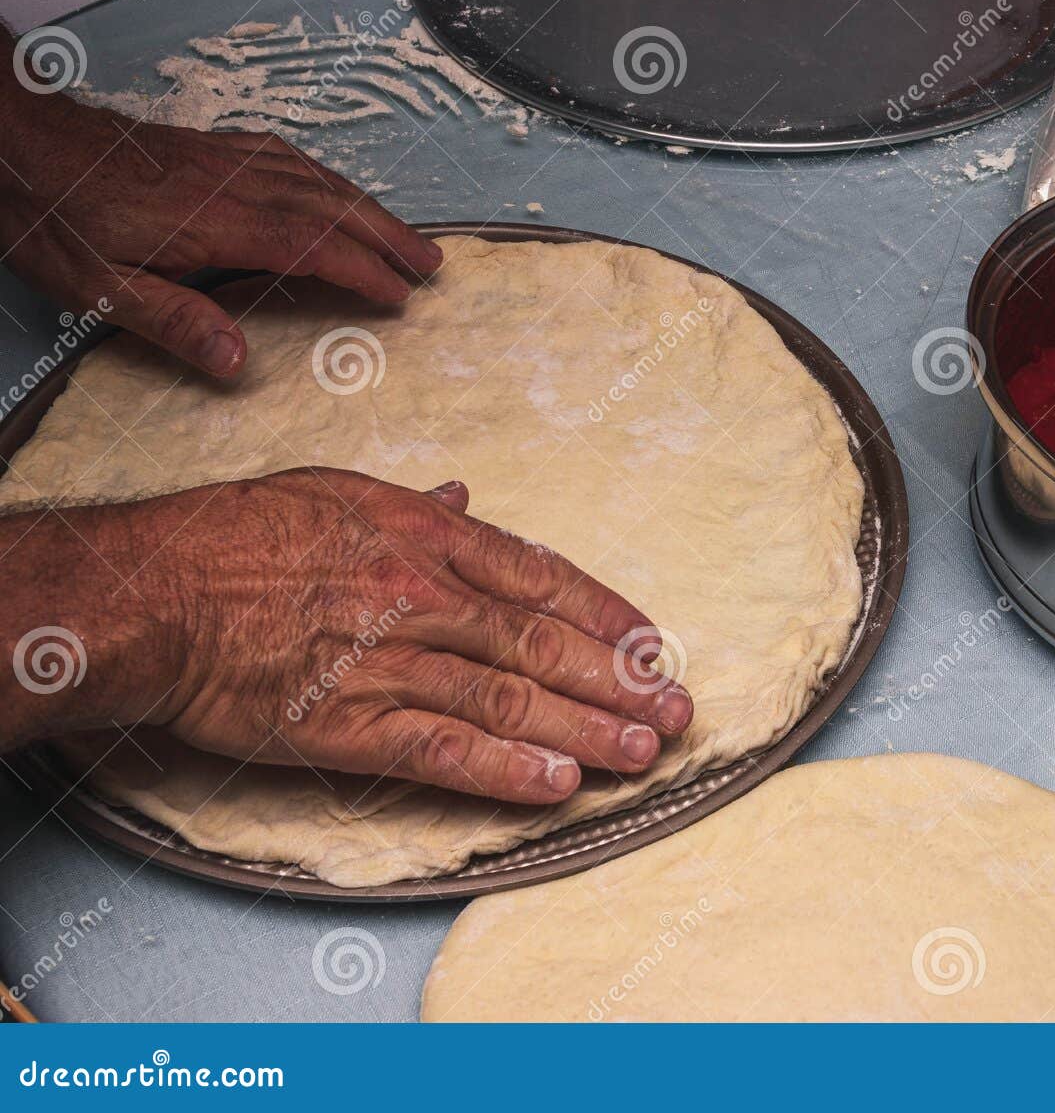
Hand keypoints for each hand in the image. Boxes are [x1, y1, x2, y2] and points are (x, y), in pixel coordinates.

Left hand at [0, 35, 442, 377]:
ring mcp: (223, 160)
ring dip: (368, 207)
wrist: (14, 139)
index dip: (362, 271)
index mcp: (214, 222)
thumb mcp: (95, 289)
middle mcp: (232, 184)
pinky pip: (288, 157)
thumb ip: (171, 321)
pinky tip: (335, 187)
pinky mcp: (208, 147)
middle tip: (433, 265)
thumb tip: (238, 363)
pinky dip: (327, 176)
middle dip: (387, 236)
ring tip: (405, 234)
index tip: (401, 296)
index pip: (310, 245)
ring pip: (316, 179)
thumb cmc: (53, 216)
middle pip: (330, 206)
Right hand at [0, 469, 693, 803]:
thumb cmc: (236, 534)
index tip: (654, 644)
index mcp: (424, 533)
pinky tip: (559, 785)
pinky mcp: (348, 724)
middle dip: (620, 681)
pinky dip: (506, 771)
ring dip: (586, 730)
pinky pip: (443, 751)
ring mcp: (388, 661)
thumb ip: (414, 505)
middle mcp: (422, 595)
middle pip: (543, 645)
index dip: (608, 616)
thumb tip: (467, 496)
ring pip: (509, 701)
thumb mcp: (336, 492)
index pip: (543, 577)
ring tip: (643, 753)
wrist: (154, 593)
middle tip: (677, 711)